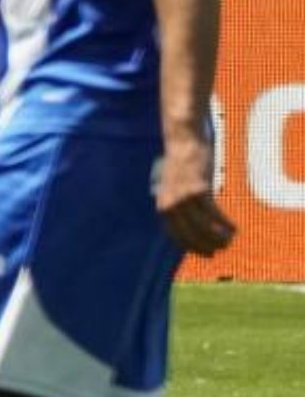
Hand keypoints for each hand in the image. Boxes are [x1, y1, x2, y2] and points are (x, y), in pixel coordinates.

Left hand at [155, 133, 234, 256]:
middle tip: (222, 249)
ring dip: (219, 237)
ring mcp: (184, 198)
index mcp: (162, 206)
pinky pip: (214, 214)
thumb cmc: (181, 166)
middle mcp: (171, 205)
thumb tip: (190, 224)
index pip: (176, 236)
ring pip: (204, 227)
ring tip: (230, 240)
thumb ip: (178, 205)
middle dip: (208, 246)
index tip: (207, 254)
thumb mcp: (172, 188)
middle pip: (191, 235)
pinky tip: (234, 228)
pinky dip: (225, 223)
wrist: (183, 142)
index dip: (193, 248)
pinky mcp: (198, 190)